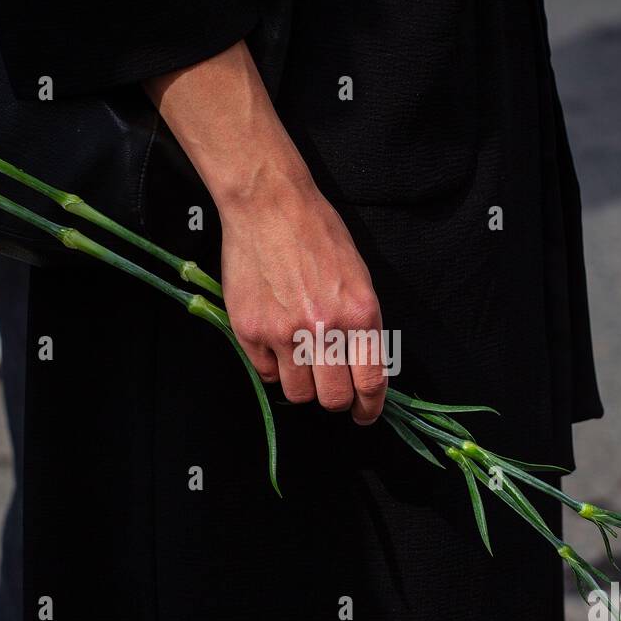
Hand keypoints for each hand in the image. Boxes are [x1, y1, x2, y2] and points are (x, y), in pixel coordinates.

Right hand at [145, 39, 387, 423]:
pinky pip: (265, 372)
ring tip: (299, 358)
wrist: (271, 205)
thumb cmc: (319, 234)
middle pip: (332, 398)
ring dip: (301, 384)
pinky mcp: (250, 330)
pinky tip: (274, 340)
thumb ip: (362, 326)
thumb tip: (361, 370)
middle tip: (330, 386)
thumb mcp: (359, 278)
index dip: (368, 408)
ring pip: (297, 393)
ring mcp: (284, 333)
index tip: (364, 415)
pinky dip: (272, 365)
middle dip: (334, 398)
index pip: (370, 383)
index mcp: (360, 315)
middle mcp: (324, 329)